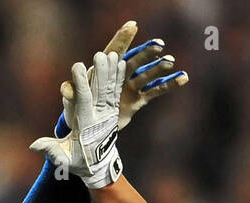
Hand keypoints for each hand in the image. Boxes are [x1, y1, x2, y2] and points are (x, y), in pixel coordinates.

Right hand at [30, 51, 126, 188]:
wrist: (99, 168)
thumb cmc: (76, 162)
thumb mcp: (62, 159)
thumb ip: (50, 150)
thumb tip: (34, 145)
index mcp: (85, 124)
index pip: (83, 100)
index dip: (81, 83)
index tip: (78, 67)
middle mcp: (99, 117)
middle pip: (100, 91)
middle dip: (100, 73)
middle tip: (101, 54)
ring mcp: (109, 114)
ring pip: (110, 89)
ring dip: (111, 71)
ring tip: (113, 54)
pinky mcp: (113, 113)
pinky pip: (116, 93)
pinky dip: (119, 78)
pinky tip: (122, 64)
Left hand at [64, 21, 188, 130]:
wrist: (87, 129)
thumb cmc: (77, 109)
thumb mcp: (72, 102)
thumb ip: (70, 93)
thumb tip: (65, 87)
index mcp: (103, 73)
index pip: (113, 52)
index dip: (122, 39)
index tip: (132, 25)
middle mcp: (119, 76)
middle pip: (134, 60)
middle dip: (145, 53)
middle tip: (158, 46)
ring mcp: (130, 87)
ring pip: (147, 74)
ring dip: (158, 67)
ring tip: (170, 61)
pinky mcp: (138, 101)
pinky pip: (155, 91)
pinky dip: (168, 85)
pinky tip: (183, 77)